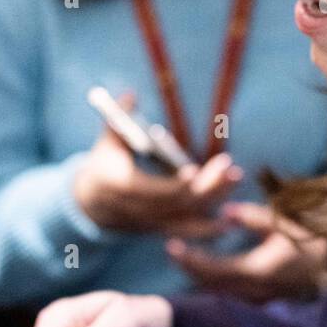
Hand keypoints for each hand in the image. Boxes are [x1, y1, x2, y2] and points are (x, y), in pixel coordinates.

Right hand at [72, 92, 241, 234]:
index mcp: (121, 187)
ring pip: (186, 220)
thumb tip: (130, 94)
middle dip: (206, 188)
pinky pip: (186, 232)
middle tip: (231, 168)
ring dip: (214, 204)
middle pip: (177, 205)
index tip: (197, 171)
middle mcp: (137, 210)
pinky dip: (208, 228)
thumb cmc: (104, 165)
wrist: (90, 204)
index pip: (152, 192)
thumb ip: (118, 119)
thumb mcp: (106, 141)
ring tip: (236, 182)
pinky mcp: (160, 230)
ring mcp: (150, 223)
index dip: (176, 185)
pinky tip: (231, 220)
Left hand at [166, 202, 326, 302]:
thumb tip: (225, 213)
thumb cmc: (315, 237)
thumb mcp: (283, 221)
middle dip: (190, 269)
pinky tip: (212, 271)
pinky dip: (218, 283)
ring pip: (222, 293)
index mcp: (259, 271)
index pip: (214, 269)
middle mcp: (257, 291)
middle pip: (212, 286)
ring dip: (202, 278)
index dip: (190, 259)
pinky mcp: (268, 298)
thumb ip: (252, 217)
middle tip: (174, 250)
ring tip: (187, 259)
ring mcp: (263, 298)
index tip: (171, 246)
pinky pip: (235, 295)